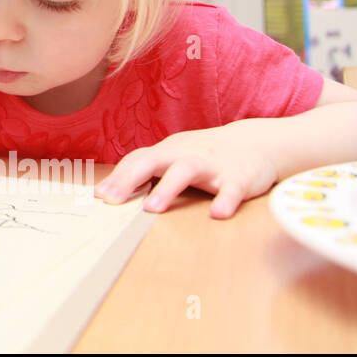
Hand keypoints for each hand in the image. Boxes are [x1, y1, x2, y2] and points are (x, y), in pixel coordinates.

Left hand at [94, 124, 279, 218]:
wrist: (258, 142)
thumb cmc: (206, 154)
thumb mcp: (175, 157)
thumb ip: (148, 170)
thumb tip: (111, 190)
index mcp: (168, 152)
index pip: (136, 161)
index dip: (117, 177)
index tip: (98, 196)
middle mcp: (185, 155)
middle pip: (152, 161)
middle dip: (129, 180)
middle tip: (111, 200)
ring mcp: (212, 165)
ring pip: (186, 172)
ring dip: (168, 189)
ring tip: (152, 208)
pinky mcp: (239, 178)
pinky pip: (231, 189)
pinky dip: (225, 200)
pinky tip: (218, 214)